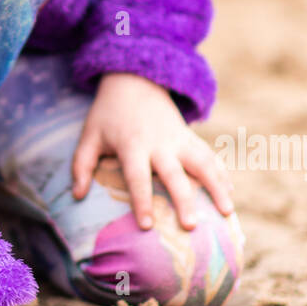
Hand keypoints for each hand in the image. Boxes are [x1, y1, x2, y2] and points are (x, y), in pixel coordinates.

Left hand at [71, 71, 234, 231]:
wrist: (135, 79)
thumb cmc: (108, 114)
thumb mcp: (90, 135)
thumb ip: (81, 165)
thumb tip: (77, 196)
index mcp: (132, 145)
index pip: (137, 177)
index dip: (141, 201)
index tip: (146, 226)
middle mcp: (159, 143)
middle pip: (175, 173)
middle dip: (184, 200)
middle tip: (191, 226)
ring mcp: (179, 138)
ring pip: (202, 162)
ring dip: (216, 186)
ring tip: (228, 212)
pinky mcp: (190, 136)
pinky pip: (210, 154)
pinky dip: (221, 172)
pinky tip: (230, 193)